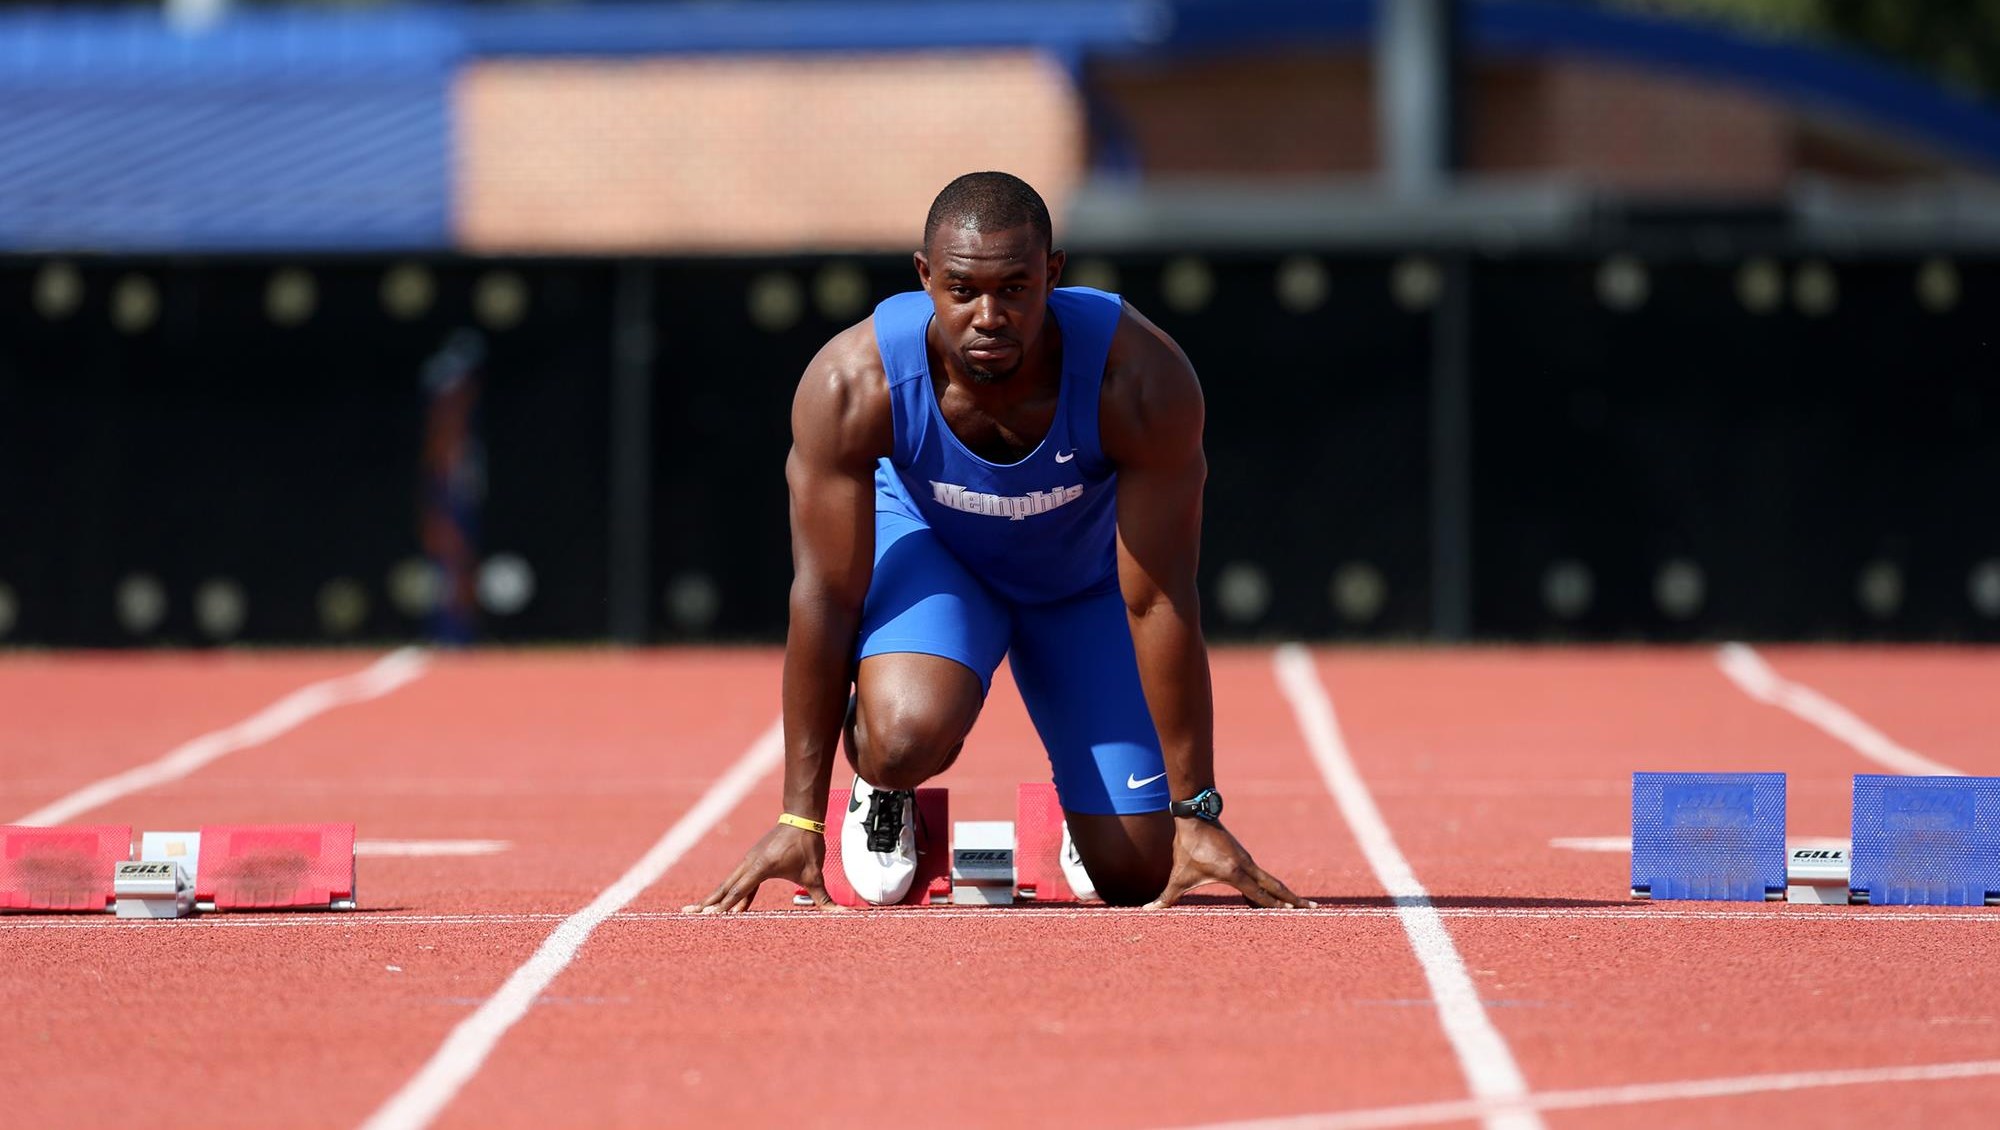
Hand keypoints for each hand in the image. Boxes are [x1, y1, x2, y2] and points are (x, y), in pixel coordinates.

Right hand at [681, 824, 845, 913]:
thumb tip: (840, 915)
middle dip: (708, 902)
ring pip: (728, 884)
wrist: (802, 819)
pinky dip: (731, 894)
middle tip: (688, 912)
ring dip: (714, 898)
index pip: (739, 891)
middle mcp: (750, 864)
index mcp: (761, 867)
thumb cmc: (807, 845)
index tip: (708, 915)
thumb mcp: (815, 873)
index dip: (724, 905)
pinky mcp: (753, 862)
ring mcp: (749, 862)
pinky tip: (728, 908)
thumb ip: (823, 898)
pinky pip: (739, 882)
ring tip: (696, 910)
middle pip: (725, 887)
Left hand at [1145, 819, 1313, 908]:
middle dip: (1294, 900)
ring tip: (1300, 906)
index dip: (1275, 907)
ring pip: (1271, 882)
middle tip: (1314, 909)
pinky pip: (1262, 878)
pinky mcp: (1244, 859)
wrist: (1196, 816)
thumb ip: (1167, 896)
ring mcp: (1247, 862)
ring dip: (1285, 894)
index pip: (1260, 895)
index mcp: (1235, 873)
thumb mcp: (1178, 874)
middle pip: (1276, 887)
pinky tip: (1273, 899)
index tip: (1292, 915)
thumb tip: (1148, 910)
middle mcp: (1247, 867)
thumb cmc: (1188, 846)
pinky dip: (1272, 889)